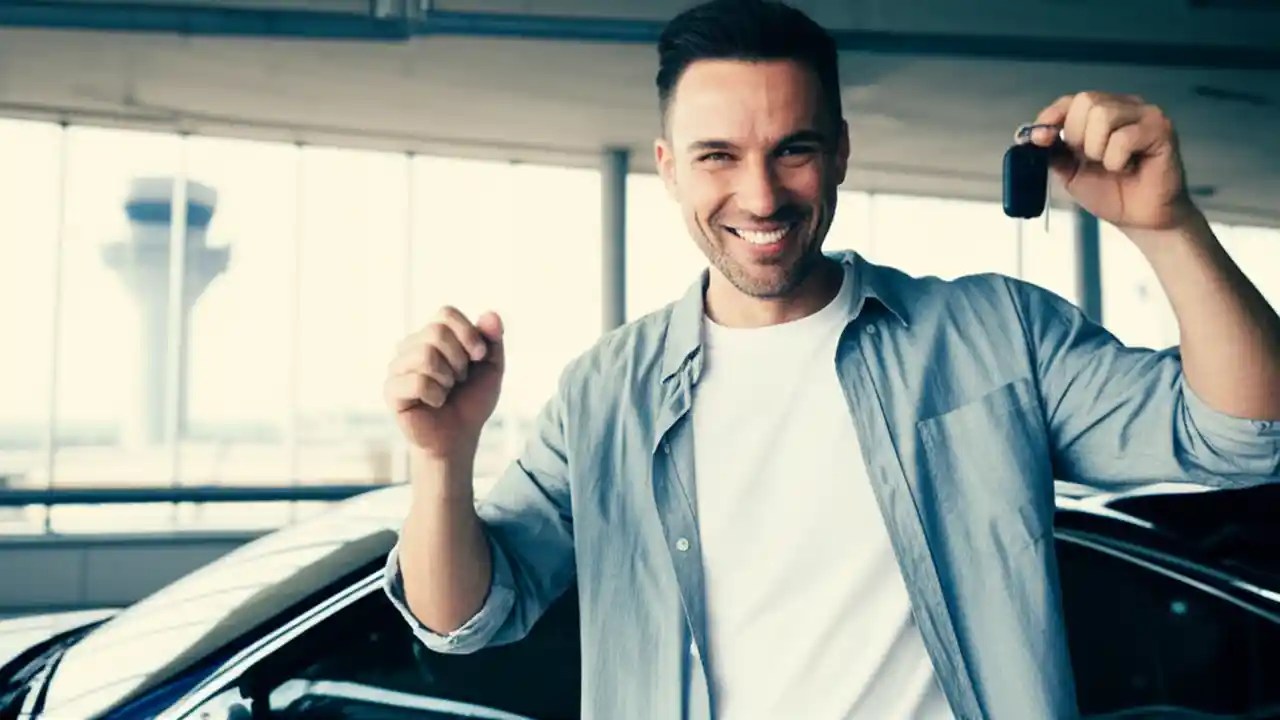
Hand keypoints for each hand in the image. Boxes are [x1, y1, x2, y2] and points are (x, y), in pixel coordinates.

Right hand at [384, 307, 504, 459]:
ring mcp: (398, 367)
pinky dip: (436, 395)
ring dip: (447, 378)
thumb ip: (493, 340)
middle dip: (459, 360)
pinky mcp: (391, 390)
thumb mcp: (491, 368)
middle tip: (460, 379)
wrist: (459, 437)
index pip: (445, 313)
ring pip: (425, 355)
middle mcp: (411, 346)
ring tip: (446, 391)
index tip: (479, 356)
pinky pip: (417, 381)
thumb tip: (491, 314)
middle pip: (436, 332)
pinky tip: (434, 403)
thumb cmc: (471, 400)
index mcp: (432, 335)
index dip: (468, 332)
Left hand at [1029, 91, 1197, 231]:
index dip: (1051, 116)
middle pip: (1086, 101)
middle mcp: (1125, 107)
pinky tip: (1128, 168)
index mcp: (1102, 113)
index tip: (1038, 138)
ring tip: (1111, 166)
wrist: (1139, 219)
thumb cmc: (1112, 193)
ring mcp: (1145, 115)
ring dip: (1097, 150)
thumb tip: (1033, 135)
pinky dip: (1116, 160)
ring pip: (1103, 115)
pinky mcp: (1161, 129)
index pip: (1071, 100)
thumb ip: (1054, 151)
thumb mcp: (1070, 172)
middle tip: (1091, 160)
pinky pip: (1124, 137)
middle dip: (1077, 136)